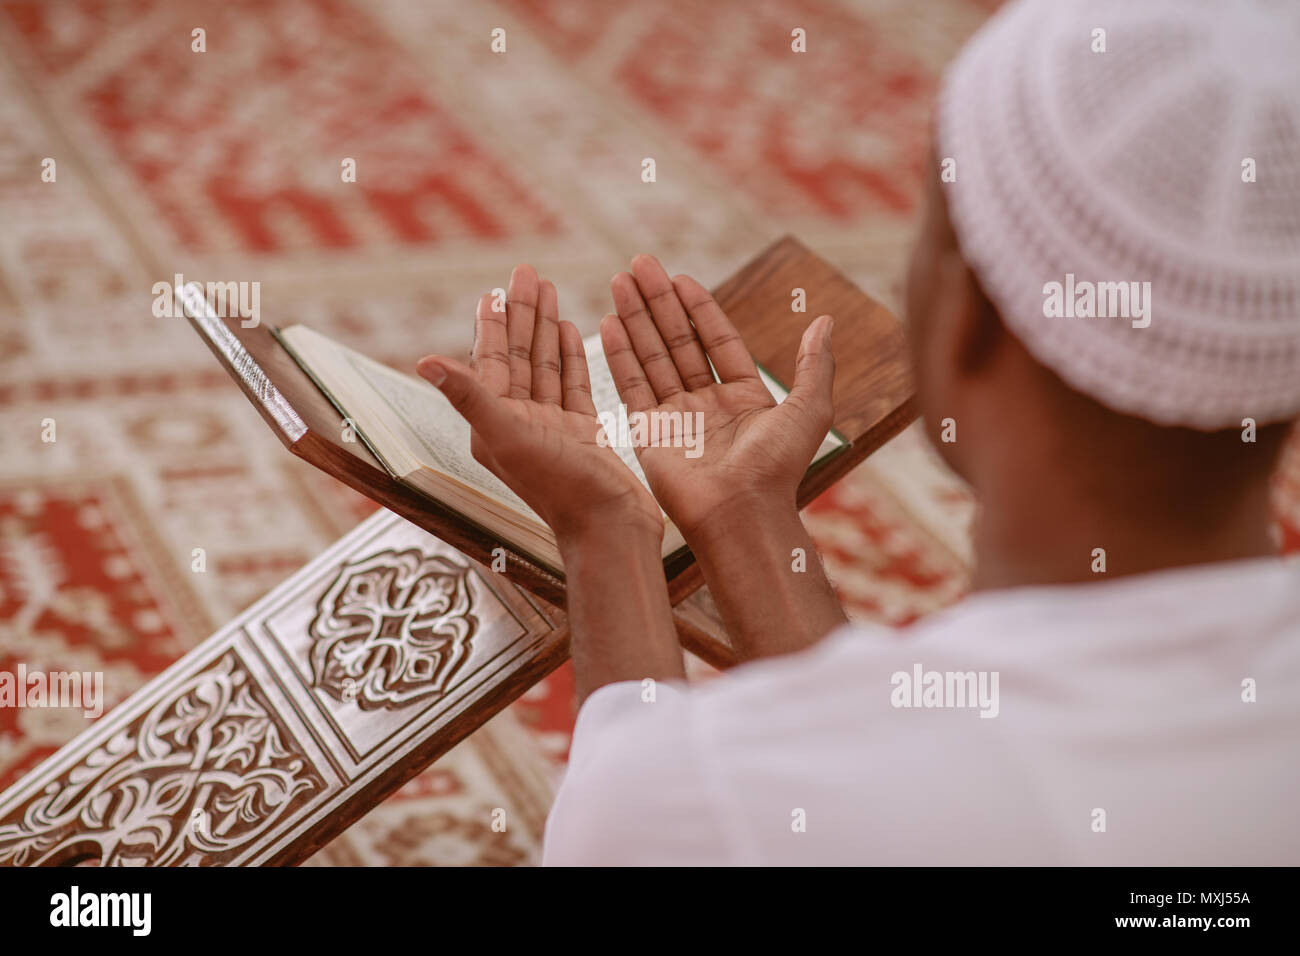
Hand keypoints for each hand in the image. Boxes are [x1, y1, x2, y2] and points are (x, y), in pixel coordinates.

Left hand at [418, 265, 662, 543]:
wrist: (611, 529)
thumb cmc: (561, 490)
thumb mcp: (508, 437)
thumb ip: (469, 397)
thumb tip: (424, 360)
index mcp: (495, 423)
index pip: (491, 361)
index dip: (493, 323)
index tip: (494, 289)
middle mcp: (520, 424)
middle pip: (519, 356)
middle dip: (522, 314)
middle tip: (526, 271)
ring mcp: (553, 428)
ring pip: (547, 366)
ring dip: (546, 328)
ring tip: (548, 288)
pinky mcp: (583, 434)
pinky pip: (574, 385)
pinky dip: (572, 357)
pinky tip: (572, 329)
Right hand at [602, 254, 835, 541]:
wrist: (740, 513)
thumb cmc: (777, 468)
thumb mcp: (809, 409)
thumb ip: (814, 364)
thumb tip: (824, 321)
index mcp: (745, 398)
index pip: (717, 339)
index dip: (699, 307)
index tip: (680, 277)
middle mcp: (708, 404)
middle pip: (679, 340)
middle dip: (659, 301)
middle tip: (640, 263)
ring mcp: (675, 417)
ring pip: (652, 355)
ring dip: (636, 317)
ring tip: (619, 279)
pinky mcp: (648, 432)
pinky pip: (631, 385)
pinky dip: (620, 353)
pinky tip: (609, 321)